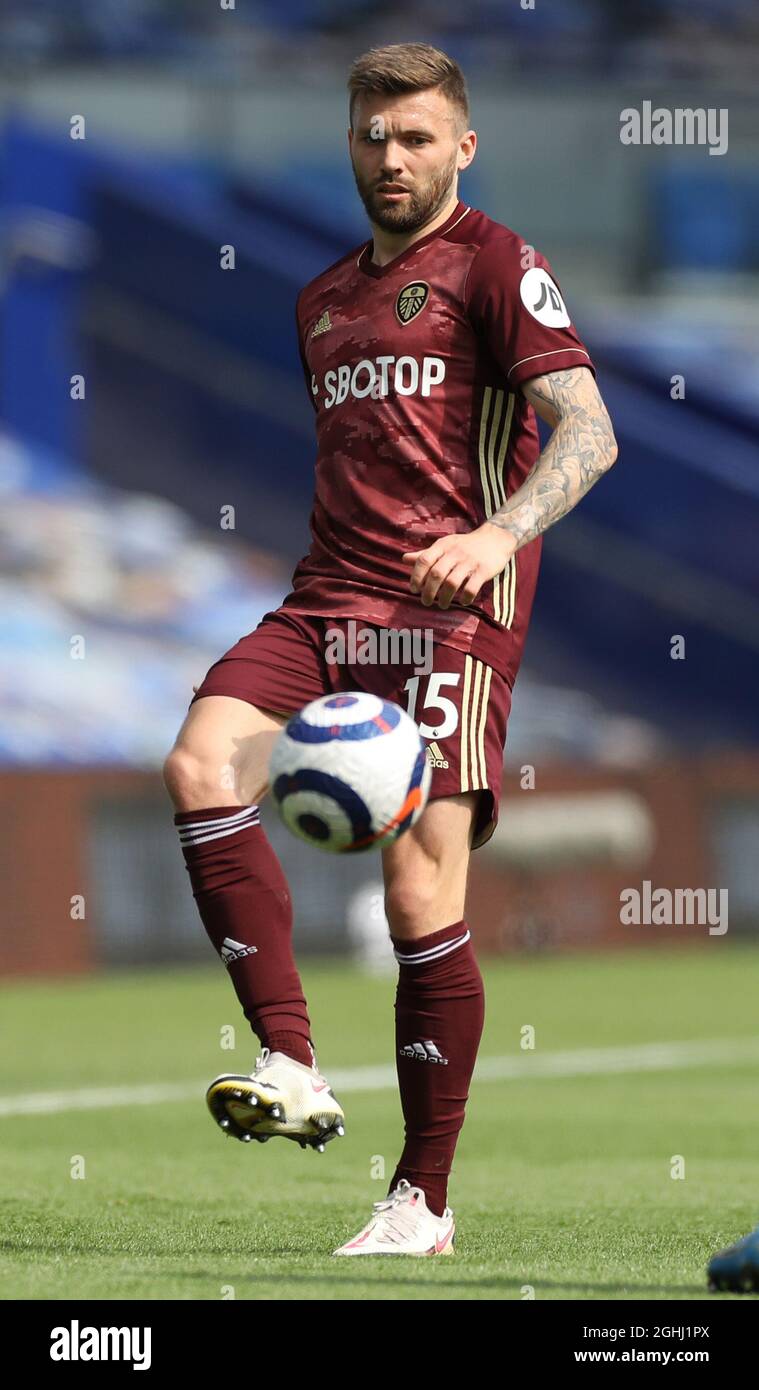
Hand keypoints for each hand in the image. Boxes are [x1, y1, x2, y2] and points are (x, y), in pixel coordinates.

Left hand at [402, 522, 516, 608]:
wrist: (496, 538)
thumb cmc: (465, 545)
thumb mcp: (445, 546)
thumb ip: (425, 554)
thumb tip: (404, 559)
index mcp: (443, 546)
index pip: (424, 560)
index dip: (416, 576)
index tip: (414, 589)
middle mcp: (455, 552)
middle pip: (436, 574)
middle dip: (428, 591)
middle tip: (426, 602)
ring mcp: (470, 561)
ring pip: (452, 583)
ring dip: (444, 598)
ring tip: (442, 605)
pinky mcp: (484, 570)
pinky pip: (471, 587)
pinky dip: (465, 597)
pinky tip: (462, 601)